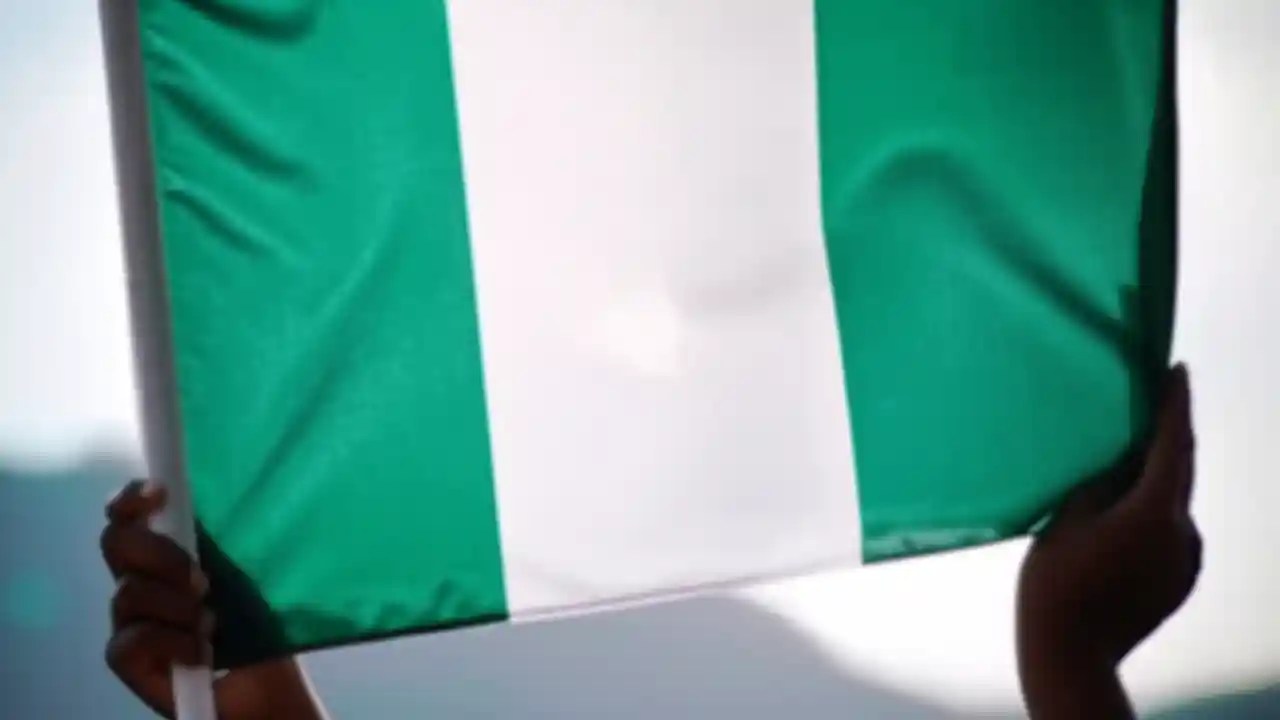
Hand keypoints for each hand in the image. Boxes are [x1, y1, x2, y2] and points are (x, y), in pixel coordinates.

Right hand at [101, 481, 323, 719]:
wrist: (262, 683)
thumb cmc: (257, 624)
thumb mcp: (248, 575)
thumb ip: (223, 540)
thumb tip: (230, 493)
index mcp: (165, 552)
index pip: (129, 515)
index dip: (132, 499)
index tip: (160, 492)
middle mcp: (139, 580)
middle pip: (116, 544)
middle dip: (158, 553)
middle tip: (203, 579)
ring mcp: (129, 619)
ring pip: (128, 594)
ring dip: (176, 607)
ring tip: (212, 624)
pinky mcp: (128, 659)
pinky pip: (132, 641)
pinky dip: (172, 642)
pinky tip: (201, 652)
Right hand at [1017, 364, 1200, 717]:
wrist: (1069, 656)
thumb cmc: (1055, 585)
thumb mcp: (1066, 519)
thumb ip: (1098, 482)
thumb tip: (1118, 460)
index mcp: (1155, 512)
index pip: (1173, 444)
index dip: (1174, 404)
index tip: (1176, 369)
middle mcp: (1183, 534)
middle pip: (1179, 472)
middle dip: (1166, 438)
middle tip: (1148, 405)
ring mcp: (1185, 562)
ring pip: (1171, 505)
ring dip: (1153, 481)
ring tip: (1120, 466)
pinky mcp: (1178, 583)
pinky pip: (1169, 534)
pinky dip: (1151, 515)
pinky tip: (1119, 518)